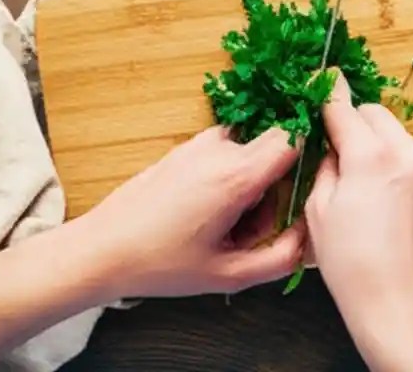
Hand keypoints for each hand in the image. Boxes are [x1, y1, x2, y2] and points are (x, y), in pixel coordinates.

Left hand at [72, 126, 305, 299]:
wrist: (101, 249)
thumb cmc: (160, 264)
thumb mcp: (229, 275)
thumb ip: (284, 257)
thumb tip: (311, 236)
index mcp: (236, 175)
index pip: (295, 138)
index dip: (310, 159)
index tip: (306, 190)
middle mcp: (219, 149)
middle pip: (275, 152)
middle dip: (275, 190)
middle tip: (250, 232)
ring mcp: (199, 144)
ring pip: (251, 155)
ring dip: (251, 188)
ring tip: (224, 229)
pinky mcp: (185, 149)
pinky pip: (227, 156)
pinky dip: (229, 182)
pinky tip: (207, 215)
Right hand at [306, 73, 412, 370]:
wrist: (398, 302)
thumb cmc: (352, 264)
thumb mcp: (320, 208)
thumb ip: (326, 164)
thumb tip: (331, 144)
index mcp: (370, 156)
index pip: (344, 107)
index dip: (327, 92)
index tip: (321, 78)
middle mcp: (406, 153)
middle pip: (374, 114)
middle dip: (353, 123)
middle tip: (335, 149)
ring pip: (396, 135)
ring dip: (376, 144)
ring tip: (360, 182)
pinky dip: (396, 164)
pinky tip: (383, 198)